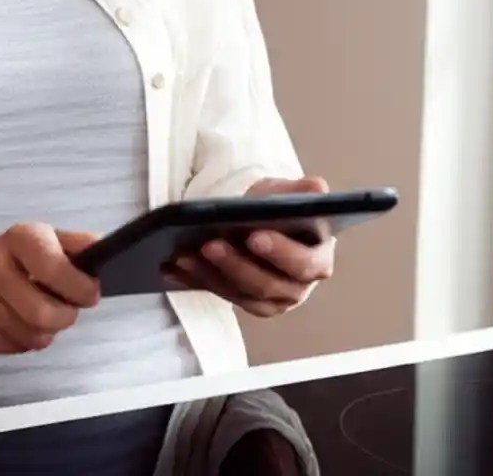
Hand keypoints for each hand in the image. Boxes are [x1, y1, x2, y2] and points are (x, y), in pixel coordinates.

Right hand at [0, 222, 100, 353]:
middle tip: (66, 311)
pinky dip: (24, 341)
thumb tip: (103, 251)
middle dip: (65, 318)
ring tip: (42, 315)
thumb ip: (79, 245)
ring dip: (46, 332)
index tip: (89, 294)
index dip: (80, 289)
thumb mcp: (47, 239)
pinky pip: (13, 348)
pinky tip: (19, 324)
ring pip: (31, 337)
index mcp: (20, 238)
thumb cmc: (14, 258)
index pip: (54, 269)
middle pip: (43, 314)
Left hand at [165, 176, 335, 317]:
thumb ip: (303, 192)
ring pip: (241, 294)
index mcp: (318, 259)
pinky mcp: (246, 303)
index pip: (304, 263)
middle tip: (209, 244)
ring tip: (184, 254)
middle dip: (236, 265)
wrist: (262, 221)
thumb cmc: (280, 210)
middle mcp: (298, 287)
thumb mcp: (289, 194)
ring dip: (210, 275)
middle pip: (268, 285)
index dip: (280, 253)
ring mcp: (273, 300)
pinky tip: (173, 267)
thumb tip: (316, 188)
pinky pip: (220, 296)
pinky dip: (196, 281)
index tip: (253, 235)